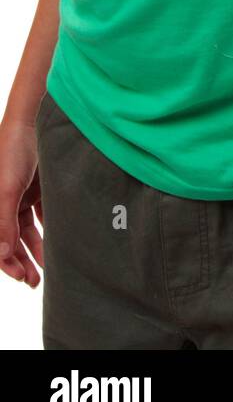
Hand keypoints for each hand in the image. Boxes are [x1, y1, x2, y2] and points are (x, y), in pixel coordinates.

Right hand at [0, 119, 43, 287]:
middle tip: (35, 281)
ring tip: (47, 267)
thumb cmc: (12, 152)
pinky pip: (43, 214)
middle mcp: (6, 203)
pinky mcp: (40, 187)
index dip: (8, 263)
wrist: (34, 120)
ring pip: (29, 230)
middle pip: (13, 240)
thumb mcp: (7, 189)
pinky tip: (58, 241)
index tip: (22, 278)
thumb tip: (1, 255)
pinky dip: (49, 228)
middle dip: (22, 261)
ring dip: (36, 249)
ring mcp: (22, 195)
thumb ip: (3, 222)